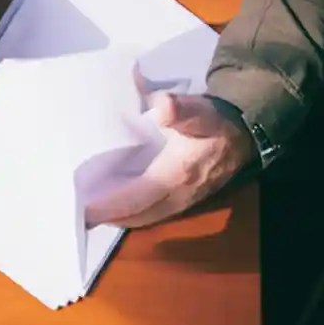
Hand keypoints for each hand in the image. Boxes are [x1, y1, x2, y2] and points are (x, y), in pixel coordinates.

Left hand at [85, 93, 254, 227]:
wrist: (244, 133)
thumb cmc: (214, 122)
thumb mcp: (198, 111)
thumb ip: (180, 110)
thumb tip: (162, 106)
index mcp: (175, 177)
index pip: (134, 198)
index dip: (108, 206)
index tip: (82, 209)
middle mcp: (177, 197)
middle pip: (136, 215)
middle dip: (108, 217)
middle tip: (79, 214)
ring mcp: (183, 202)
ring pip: (145, 217)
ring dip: (119, 217)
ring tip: (92, 213)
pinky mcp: (185, 200)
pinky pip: (153, 213)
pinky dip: (133, 213)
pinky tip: (117, 206)